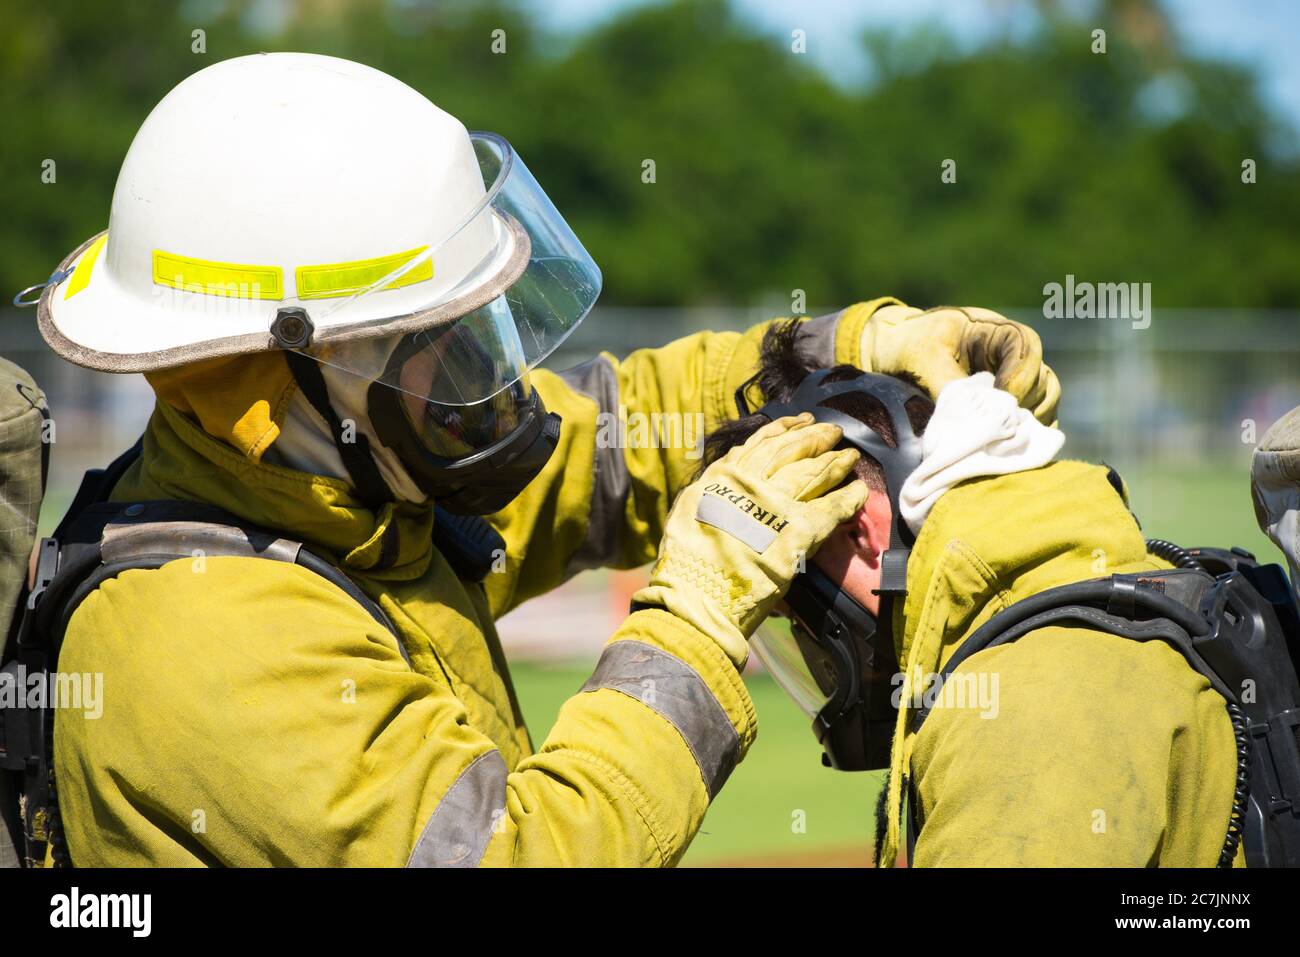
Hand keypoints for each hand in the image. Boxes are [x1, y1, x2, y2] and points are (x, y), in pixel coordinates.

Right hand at [634, 414, 866, 665]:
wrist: (697, 594)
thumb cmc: (687, 562)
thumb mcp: (690, 512)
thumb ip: (713, 492)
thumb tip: (727, 481)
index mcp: (724, 476)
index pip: (760, 443)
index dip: (784, 429)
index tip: (800, 420)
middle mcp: (751, 482)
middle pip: (791, 452)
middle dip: (815, 439)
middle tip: (834, 432)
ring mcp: (776, 504)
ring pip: (813, 473)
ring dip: (835, 462)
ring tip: (850, 455)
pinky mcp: (798, 530)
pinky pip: (831, 508)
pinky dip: (848, 499)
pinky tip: (860, 491)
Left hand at [860, 304, 1060, 424]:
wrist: (893, 351)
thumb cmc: (909, 343)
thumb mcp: (923, 357)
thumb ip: (948, 382)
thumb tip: (970, 418)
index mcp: (995, 331)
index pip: (1026, 347)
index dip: (1020, 375)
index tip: (1003, 398)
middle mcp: (1010, 355)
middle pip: (1041, 377)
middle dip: (1027, 403)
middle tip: (1003, 426)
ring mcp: (1011, 379)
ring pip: (1043, 398)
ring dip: (1031, 421)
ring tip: (1005, 439)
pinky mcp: (1004, 403)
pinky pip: (1029, 416)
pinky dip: (1024, 432)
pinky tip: (1006, 446)